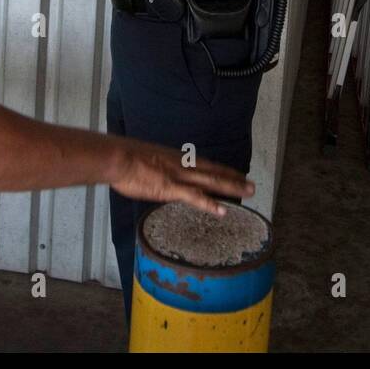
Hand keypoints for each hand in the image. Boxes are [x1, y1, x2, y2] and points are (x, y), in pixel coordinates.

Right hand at [110, 138, 253, 214]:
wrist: (117, 157)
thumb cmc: (126, 159)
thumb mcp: (148, 160)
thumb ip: (160, 168)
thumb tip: (160, 175)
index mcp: (177, 159)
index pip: (205, 164)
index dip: (222, 170)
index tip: (236, 174)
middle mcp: (183, 165)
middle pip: (214, 171)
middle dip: (234, 178)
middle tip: (252, 185)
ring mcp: (179, 176)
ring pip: (211, 181)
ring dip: (231, 187)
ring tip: (248, 191)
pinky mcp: (171, 188)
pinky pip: (194, 197)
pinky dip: (210, 204)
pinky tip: (223, 210)